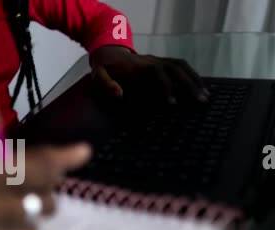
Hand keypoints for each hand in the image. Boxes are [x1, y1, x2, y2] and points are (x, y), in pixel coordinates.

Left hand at [90, 45, 209, 103]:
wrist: (109, 51)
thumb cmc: (104, 68)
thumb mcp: (98, 74)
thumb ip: (106, 84)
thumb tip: (120, 94)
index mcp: (138, 66)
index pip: (157, 74)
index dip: (165, 87)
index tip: (172, 104)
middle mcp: (152, 60)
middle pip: (175, 69)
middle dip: (189, 84)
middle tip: (200, 101)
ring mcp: (158, 59)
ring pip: (181, 66)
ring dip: (195, 79)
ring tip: (206, 96)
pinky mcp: (162, 61)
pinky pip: (181, 65)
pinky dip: (192, 75)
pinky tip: (200, 88)